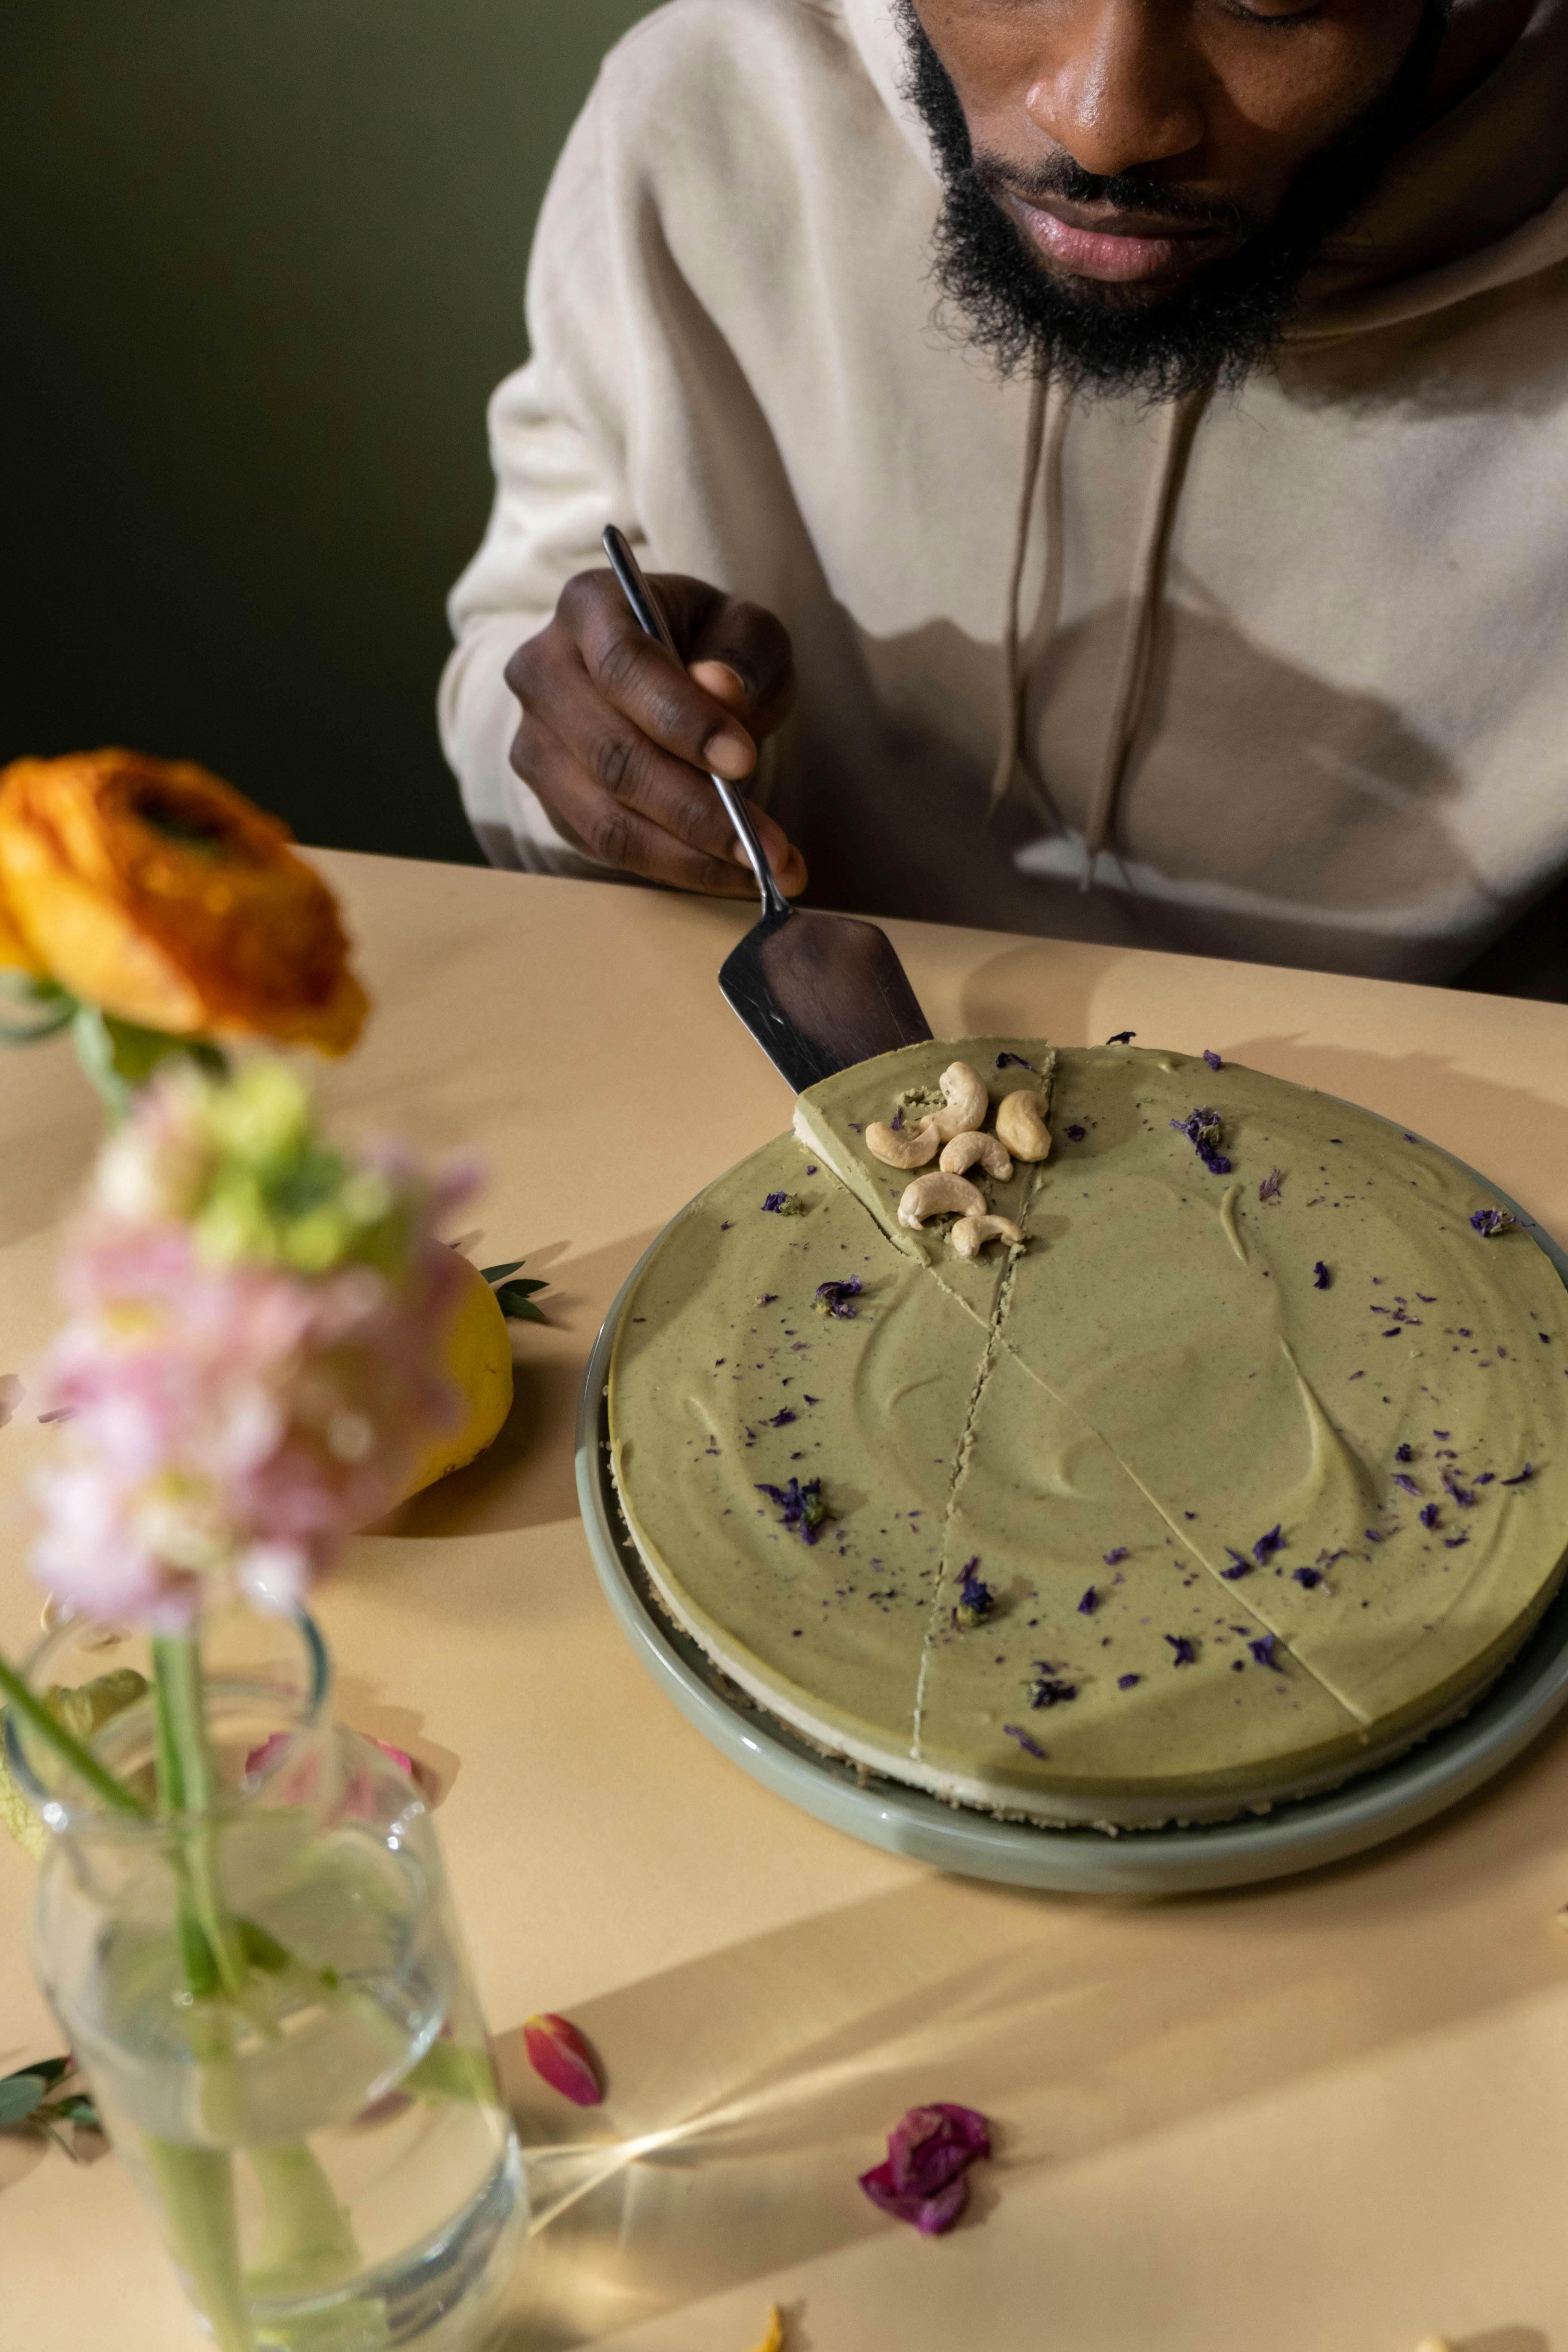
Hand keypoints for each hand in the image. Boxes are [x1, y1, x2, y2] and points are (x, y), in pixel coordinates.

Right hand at [505, 570, 805, 896]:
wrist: (666, 674)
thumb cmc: (709, 646)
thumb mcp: (745, 629)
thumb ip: (742, 654)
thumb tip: (722, 691)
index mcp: (588, 607)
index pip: (625, 668)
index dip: (683, 721)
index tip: (744, 761)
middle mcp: (543, 672)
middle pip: (614, 756)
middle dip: (699, 810)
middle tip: (771, 846)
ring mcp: (535, 741)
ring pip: (607, 818)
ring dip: (692, 855)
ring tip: (765, 869)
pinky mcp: (548, 799)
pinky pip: (609, 847)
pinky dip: (676, 867)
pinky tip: (733, 873)